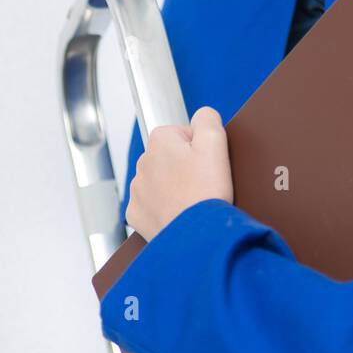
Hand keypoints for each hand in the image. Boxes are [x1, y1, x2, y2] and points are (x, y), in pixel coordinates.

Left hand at [126, 106, 233, 242]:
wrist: (198, 236)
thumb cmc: (206, 191)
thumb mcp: (216, 141)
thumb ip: (208, 118)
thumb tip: (202, 116)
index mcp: (160, 140)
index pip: (183, 133)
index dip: (200, 147)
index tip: (208, 163)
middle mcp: (143, 162)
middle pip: (171, 156)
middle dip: (186, 166)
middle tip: (203, 182)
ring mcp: (137, 190)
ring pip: (160, 180)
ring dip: (174, 186)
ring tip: (192, 199)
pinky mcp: (136, 214)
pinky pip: (151, 204)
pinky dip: (164, 207)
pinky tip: (179, 212)